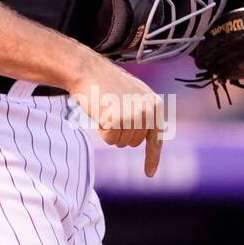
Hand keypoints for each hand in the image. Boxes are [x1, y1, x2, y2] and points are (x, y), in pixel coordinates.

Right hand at [68, 53, 164, 176]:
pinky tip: (99, 113)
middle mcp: (149, 111)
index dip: (152, 158)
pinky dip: (102, 131)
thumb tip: (149, 137)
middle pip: (134, 142)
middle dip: (120, 133)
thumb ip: (144, 115)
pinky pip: (110, 139)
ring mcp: (134, 115)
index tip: (149, 174)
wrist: (87, 70)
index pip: (156, 138)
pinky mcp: (119, 119)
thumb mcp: (133, 96)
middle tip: (110, 112)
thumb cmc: (106, 84)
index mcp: (155, 105)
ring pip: (121, 142)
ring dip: (110, 131)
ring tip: (105, 110)